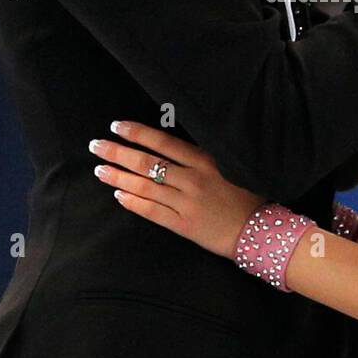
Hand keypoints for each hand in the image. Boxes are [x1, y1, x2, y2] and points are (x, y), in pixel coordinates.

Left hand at [89, 121, 264, 258]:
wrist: (261, 231)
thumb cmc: (247, 196)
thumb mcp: (229, 166)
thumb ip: (201, 157)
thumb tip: (170, 146)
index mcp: (204, 161)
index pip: (163, 142)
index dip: (137, 133)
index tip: (117, 126)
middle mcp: (192, 179)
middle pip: (147, 163)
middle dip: (118, 152)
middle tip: (97, 145)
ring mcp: (186, 203)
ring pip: (144, 186)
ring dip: (118, 177)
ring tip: (100, 170)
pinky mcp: (184, 225)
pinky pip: (152, 212)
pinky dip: (133, 203)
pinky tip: (118, 196)